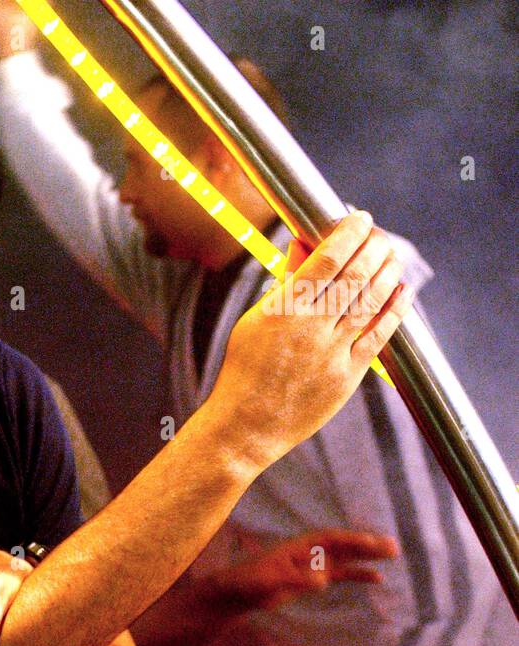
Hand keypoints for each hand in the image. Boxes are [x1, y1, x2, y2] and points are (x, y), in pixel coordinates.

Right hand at [207, 211, 413, 471]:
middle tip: (379, 235)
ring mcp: (332, 353)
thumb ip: (286, 283)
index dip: (349, 233)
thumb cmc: (245, 370)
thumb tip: (304, 245)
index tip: (360, 219)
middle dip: (373, 248)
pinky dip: (393, 310)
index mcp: (283, 310)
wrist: (246, 425)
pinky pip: (378, 335)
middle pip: (356, 275)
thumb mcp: (256, 321)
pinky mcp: (347, 376)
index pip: (327, 259)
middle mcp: (311, 328)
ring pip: (371, 301)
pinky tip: (400, 292)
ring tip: (392, 257)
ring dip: (387, 273)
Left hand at [214, 529, 397, 612]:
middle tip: (394, 546)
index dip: (349, 541)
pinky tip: (378, 578)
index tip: (370, 544)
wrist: (236, 592)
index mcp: (297, 547)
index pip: (328, 539)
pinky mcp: (313, 579)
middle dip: (366, 545)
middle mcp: (308, 552)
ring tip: (394, 554)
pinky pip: (341, 574)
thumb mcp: (269, 581)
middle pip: (342, 545)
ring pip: (345, 558)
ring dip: (368, 556)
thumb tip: (322, 581)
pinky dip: (359, 574)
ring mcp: (312, 565)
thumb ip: (295, 580)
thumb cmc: (248, 582)